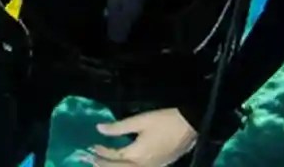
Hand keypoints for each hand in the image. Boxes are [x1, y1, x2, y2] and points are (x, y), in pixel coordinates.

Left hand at [79, 108, 197, 166]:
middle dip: (106, 165)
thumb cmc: (164, 120)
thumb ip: (119, 127)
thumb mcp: (140, 120)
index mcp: (137, 155)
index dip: (102, 152)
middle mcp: (144, 165)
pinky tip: (127, 163)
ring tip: (106, 164)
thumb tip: (99, 128)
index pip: (114, 157)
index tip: (92, 146)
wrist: (191, 125)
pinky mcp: (161, 165)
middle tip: (93, 161)